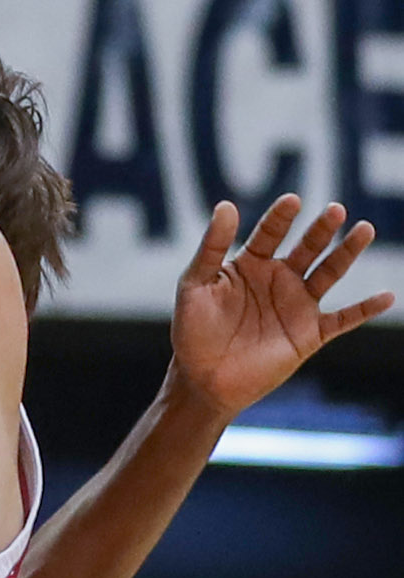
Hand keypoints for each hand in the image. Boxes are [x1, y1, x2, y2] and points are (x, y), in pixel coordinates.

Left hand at [168, 196, 393, 423]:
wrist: (203, 377)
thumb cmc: (193, 328)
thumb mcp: (196, 282)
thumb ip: (212, 246)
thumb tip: (226, 205)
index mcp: (250, 263)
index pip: (270, 233)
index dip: (280, 217)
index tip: (292, 200)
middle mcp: (278, 279)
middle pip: (306, 247)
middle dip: (321, 229)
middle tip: (336, 209)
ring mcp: (297, 305)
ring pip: (329, 273)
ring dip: (347, 252)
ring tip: (364, 228)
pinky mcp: (309, 334)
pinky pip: (343, 319)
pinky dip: (365, 309)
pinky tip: (386, 296)